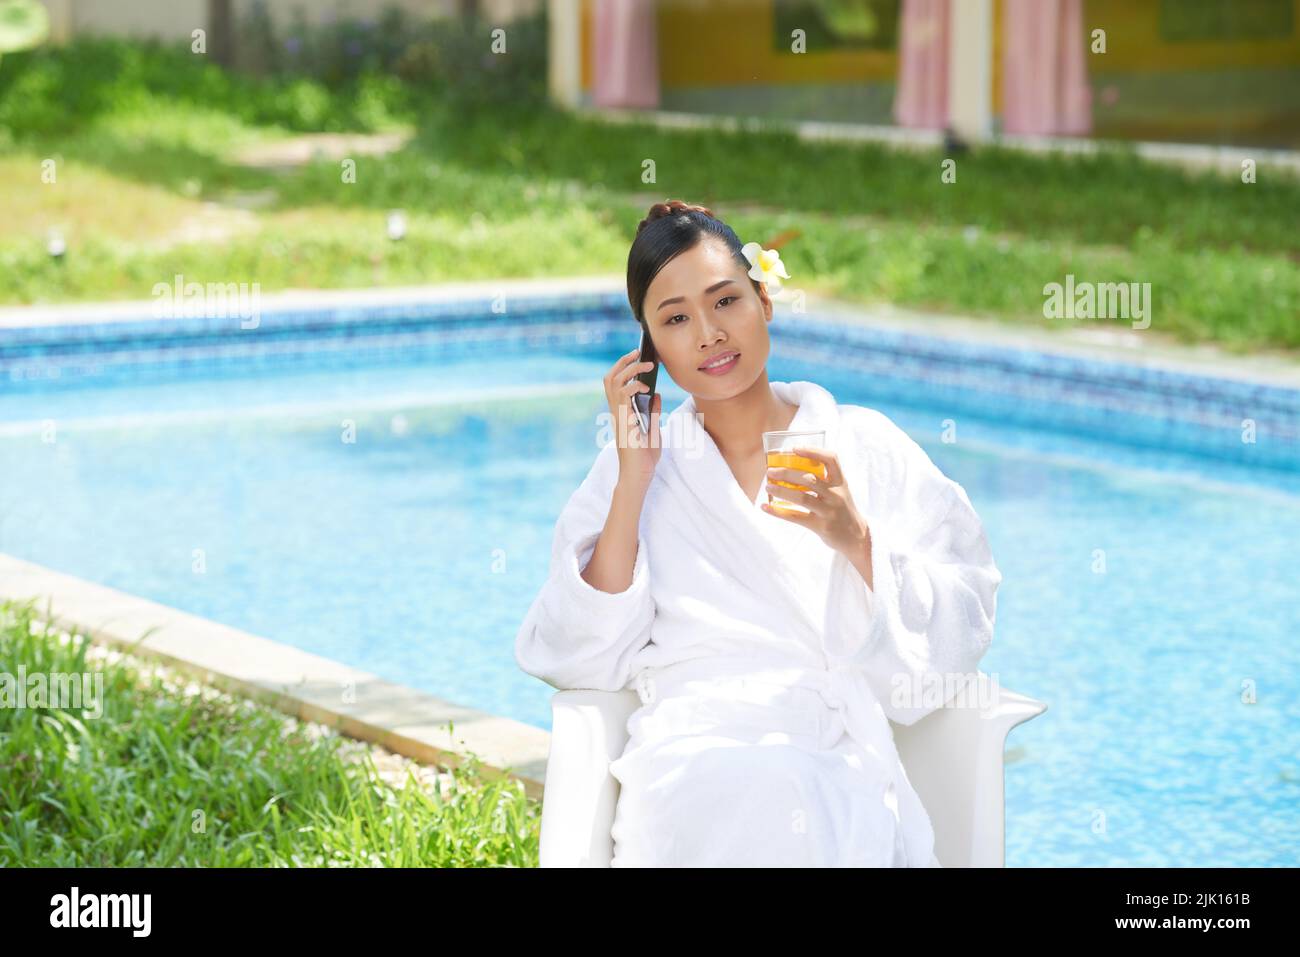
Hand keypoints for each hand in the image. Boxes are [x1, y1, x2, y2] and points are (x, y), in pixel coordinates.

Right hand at [604, 347, 660, 488]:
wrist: (639, 476)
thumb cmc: (644, 459)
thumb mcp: (653, 431)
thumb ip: (653, 413)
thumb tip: (656, 395)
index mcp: (622, 414)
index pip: (615, 384)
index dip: (624, 369)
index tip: (637, 359)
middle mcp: (616, 412)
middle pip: (610, 378)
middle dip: (623, 362)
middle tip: (638, 353)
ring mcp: (618, 416)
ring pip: (614, 382)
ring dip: (630, 369)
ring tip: (646, 364)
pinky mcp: (623, 420)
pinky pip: (623, 394)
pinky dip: (633, 385)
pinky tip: (645, 387)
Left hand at [760, 446, 872, 581]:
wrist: (856, 537)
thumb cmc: (841, 510)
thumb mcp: (839, 491)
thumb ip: (823, 480)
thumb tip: (790, 469)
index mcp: (840, 482)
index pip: (831, 460)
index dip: (813, 451)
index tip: (794, 449)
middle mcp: (836, 495)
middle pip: (809, 479)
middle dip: (787, 473)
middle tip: (770, 471)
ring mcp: (829, 511)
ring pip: (802, 498)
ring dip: (781, 491)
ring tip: (767, 486)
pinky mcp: (821, 527)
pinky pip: (796, 517)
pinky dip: (778, 512)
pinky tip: (765, 507)